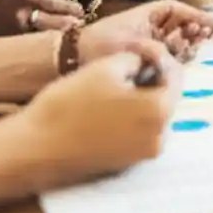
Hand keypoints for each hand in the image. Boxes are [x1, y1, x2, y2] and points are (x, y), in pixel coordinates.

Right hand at [17, 41, 181, 188]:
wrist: (36, 147)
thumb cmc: (70, 104)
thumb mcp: (106, 67)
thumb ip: (137, 59)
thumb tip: (147, 61)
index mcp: (160, 112)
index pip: (176, 76)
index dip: (159, 56)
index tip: (140, 47)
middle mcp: (160, 138)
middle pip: (166, 97)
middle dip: (152, 78)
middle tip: (129, 63)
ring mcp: (144, 155)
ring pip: (152, 116)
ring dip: (141, 97)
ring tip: (116, 83)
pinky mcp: (127, 164)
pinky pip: (139, 133)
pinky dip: (131, 117)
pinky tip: (108, 106)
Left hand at [81, 0, 212, 63]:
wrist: (72, 62)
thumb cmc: (99, 46)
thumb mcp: (130, 44)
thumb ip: (157, 48)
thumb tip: (181, 51)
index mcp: (146, 16)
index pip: (176, 10)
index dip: (196, 15)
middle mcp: (149, 29)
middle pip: (180, 25)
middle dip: (196, 29)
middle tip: (211, 35)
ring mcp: (148, 45)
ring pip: (177, 42)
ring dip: (190, 44)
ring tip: (200, 45)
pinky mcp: (145, 62)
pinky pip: (169, 58)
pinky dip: (179, 59)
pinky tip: (188, 59)